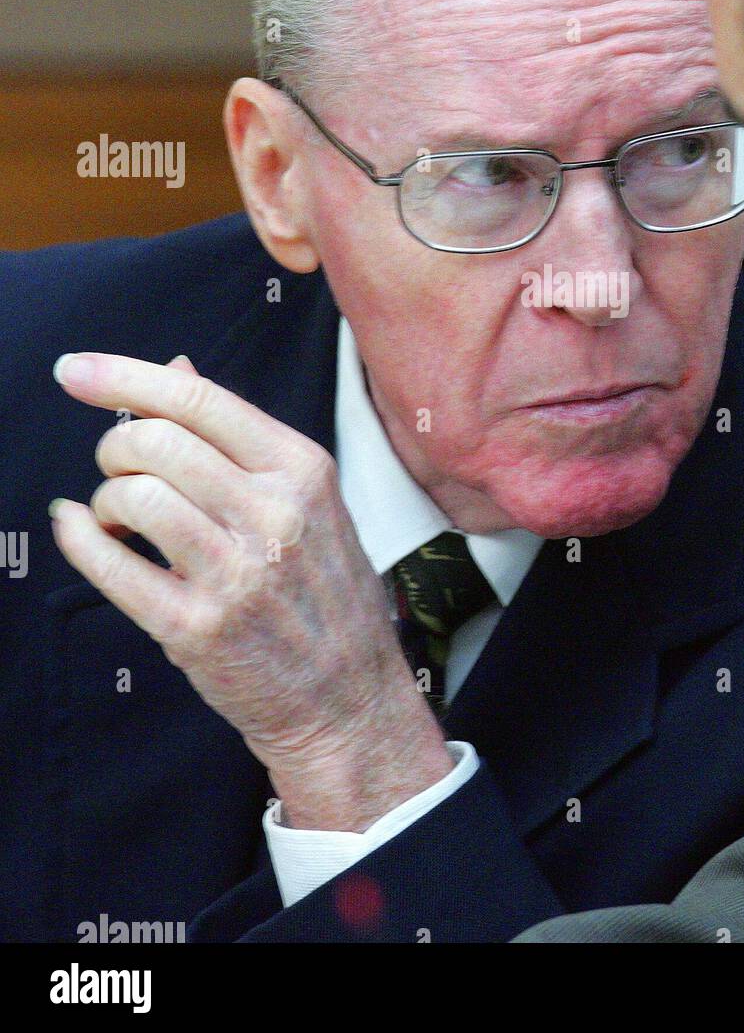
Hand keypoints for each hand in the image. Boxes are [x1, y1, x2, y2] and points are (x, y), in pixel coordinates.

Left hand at [49, 350, 453, 830]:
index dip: (125, 377)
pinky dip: (79, 538)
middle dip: (115, 447)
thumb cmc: (323, 590)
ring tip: (118, 516)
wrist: (349, 695)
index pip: (200, 400)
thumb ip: (240, 436)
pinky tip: (80, 530)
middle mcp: (275, 513)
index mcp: (302, 469)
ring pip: (135, 496)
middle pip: (158, 442)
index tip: (77, 372)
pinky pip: (112, 565)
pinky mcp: (197, 627)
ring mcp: (237, 572)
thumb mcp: (309, 498)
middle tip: (118, 469)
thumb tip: (176, 366)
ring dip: (105, 498)